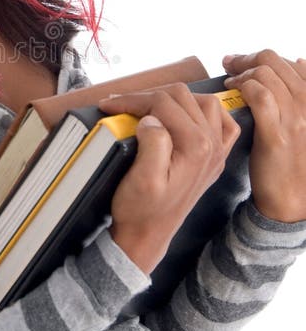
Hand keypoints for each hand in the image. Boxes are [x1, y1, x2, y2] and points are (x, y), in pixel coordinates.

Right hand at [99, 84, 239, 273]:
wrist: (147, 235)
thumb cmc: (140, 210)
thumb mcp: (142, 178)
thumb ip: (152, 142)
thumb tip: (151, 117)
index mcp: (196, 147)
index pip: (163, 103)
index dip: (132, 99)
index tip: (109, 104)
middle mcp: (212, 145)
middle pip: (183, 97)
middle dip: (148, 95)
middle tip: (121, 104)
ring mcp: (216, 151)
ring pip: (202, 102)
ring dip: (174, 99)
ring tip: (147, 106)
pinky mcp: (212, 156)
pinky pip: (221, 123)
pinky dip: (204, 112)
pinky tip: (185, 115)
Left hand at [223, 50, 305, 222]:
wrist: (294, 199)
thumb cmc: (297, 158)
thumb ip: (302, 93)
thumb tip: (300, 61)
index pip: (290, 62)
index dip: (263, 57)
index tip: (244, 61)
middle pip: (274, 61)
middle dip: (247, 59)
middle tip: (230, 64)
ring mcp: (297, 119)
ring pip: (265, 74)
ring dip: (241, 72)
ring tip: (230, 80)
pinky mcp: (277, 135)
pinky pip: (259, 95)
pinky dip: (241, 86)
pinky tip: (232, 91)